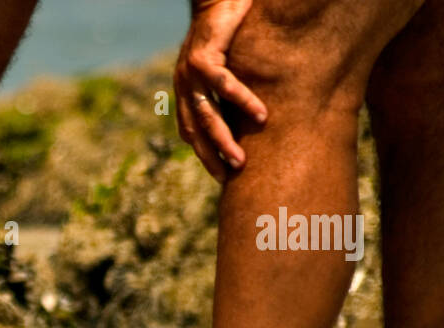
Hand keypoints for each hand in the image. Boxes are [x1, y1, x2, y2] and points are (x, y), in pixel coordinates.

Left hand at [174, 0, 267, 181]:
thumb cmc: (229, 33)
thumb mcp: (229, 67)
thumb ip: (233, 93)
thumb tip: (258, 122)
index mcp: (187, 93)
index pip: (191, 132)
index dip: (204, 156)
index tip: (222, 177)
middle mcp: (183, 86)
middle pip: (195, 131)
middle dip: (212, 157)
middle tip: (230, 178)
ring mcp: (188, 72)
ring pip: (205, 114)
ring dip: (223, 139)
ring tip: (241, 160)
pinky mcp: (201, 55)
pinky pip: (222, 84)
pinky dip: (241, 100)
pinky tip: (260, 115)